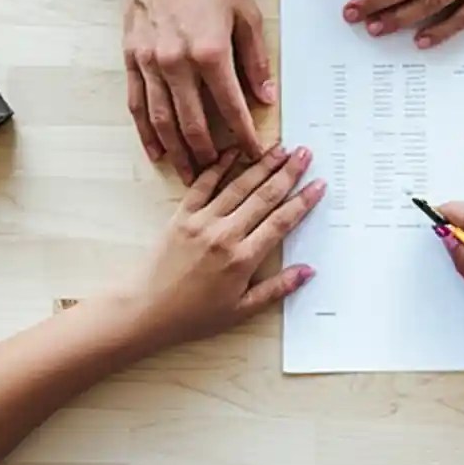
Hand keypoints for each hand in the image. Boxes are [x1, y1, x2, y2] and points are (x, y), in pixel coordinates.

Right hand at [109, 0, 274, 183]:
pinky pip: (137, 105)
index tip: (256, 155)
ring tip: (191, 175)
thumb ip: (255, 58)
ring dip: (178, 152)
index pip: (232, 108)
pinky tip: (157, 151)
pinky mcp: (130, 59)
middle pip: (193, 124)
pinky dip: (146, 132)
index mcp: (210, 52)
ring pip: (162, 121)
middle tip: (221, 177)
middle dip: (209, 155)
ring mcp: (149, 63)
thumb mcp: (245, 12)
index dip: (245, 136)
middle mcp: (176, 63)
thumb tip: (266, 96)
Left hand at [121, 145, 325, 349]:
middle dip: (287, 173)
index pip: (281, 222)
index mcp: (242, 259)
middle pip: (264, 197)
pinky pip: (204, 184)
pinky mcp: (181, 216)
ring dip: (261, 165)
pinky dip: (220, 166)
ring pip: (238, 185)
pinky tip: (235, 151)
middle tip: (305, 153)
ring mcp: (202, 222)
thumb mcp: (240, 311)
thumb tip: (308, 272)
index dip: (302, 201)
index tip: (318, 184)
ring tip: (280, 148)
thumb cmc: (193, 315)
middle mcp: (224, 235)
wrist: (145, 310)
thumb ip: (277, 289)